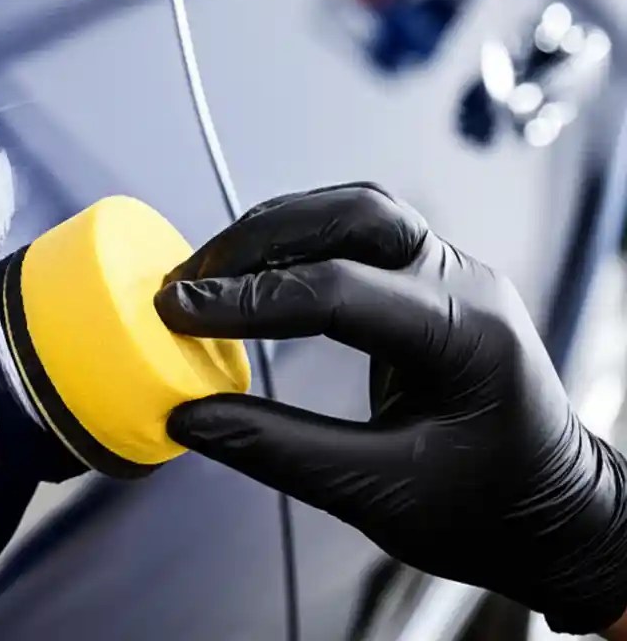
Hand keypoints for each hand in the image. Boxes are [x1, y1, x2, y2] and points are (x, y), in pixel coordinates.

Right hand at [156, 182, 626, 634]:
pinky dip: (298, 243)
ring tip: (209, 271)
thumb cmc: (487, 511)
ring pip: (356, 211)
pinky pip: (360, 235)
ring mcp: (452, 275)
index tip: (175, 313)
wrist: (553, 517)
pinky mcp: (431, 282)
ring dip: (276, 231)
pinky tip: (254, 272)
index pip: (339, 290)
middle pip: (355, 216)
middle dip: (261, 240)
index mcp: (466, 335)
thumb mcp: (378, 494)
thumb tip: (189, 419)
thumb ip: (279, 451)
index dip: (247, 301)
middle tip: (189, 280)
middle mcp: (465, 285)